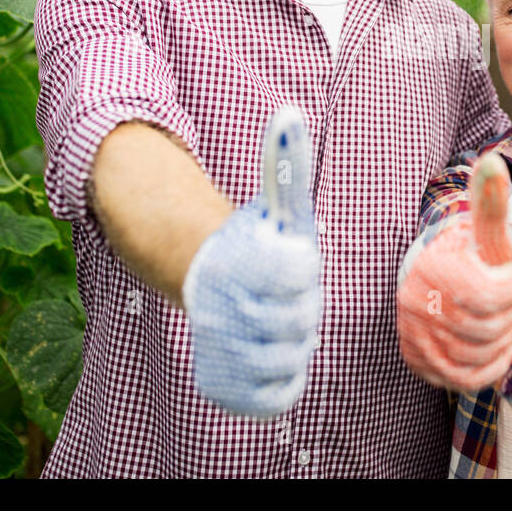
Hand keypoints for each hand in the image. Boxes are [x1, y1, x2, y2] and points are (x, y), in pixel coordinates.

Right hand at [182, 106, 319, 416]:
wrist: (210, 285)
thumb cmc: (259, 243)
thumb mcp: (276, 204)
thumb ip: (285, 164)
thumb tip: (289, 113)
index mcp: (234, 259)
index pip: (299, 270)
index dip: (301, 267)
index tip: (288, 257)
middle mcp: (222, 306)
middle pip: (299, 319)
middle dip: (301, 306)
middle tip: (287, 294)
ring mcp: (222, 350)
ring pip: (289, 358)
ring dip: (294, 342)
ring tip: (282, 322)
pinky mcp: (227, 388)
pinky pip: (275, 397)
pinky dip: (283, 381)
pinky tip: (276, 356)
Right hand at [397, 153, 511, 392]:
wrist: (436, 280)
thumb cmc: (471, 255)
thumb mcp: (484, 230)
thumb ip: (491, 202)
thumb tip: (493, 162)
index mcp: (434, 267)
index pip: (485, 296)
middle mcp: (416, 302)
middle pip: (486, 328)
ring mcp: (415, 334)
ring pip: (478, 356)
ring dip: (505, 341)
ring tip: (506, 320)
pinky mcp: (419, 361)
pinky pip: (465, 379)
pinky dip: (491, 367)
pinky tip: (498, 346)